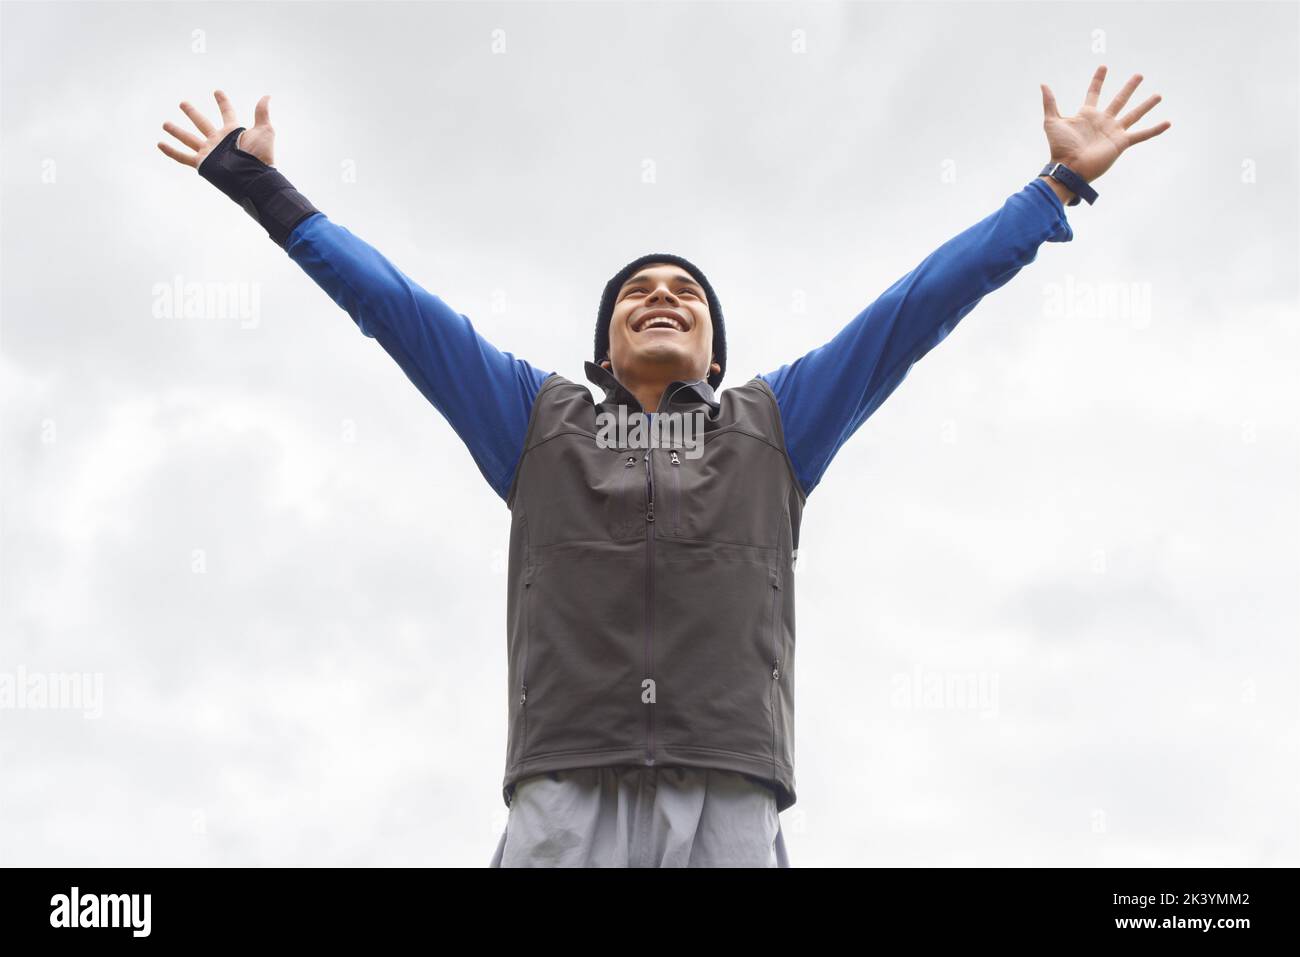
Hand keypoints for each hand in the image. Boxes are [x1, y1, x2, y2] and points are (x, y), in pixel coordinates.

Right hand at [157, 90, 274, 168]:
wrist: (254, 177)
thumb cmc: (261, 156)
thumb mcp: (264, 131)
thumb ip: (262, 113)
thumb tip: (267, 96)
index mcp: (232, 132)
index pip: (227, 113)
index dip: (222, 102)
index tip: (217, 92)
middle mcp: (218, 140)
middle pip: (202, 123)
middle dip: (192, 113)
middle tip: (183, 103)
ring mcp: (209, 151)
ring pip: (189, 138)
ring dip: (177, 131)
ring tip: (165, 124)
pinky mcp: (203, 163)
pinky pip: (183, 157)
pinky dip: (171, 151)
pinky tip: (160, 144)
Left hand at [1040, 66, 1170, 185]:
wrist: (1069, 167)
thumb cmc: (1059, 147)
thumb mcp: (1052, 121)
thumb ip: (1050, 102)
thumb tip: (1043, 84)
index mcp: (1087, 114)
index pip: (1095, 92)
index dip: (1099, 80)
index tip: (1104, 66)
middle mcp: (1103, 121)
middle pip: (1119, 99)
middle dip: (1129, 87)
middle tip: (1139, 75)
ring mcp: (1113, 131)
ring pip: (1134, 114)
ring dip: (1146, 104)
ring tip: (1158, 95)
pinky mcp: (1121, 142)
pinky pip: (1142, 135)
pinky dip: (1155, 129)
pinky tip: (1168, 122)